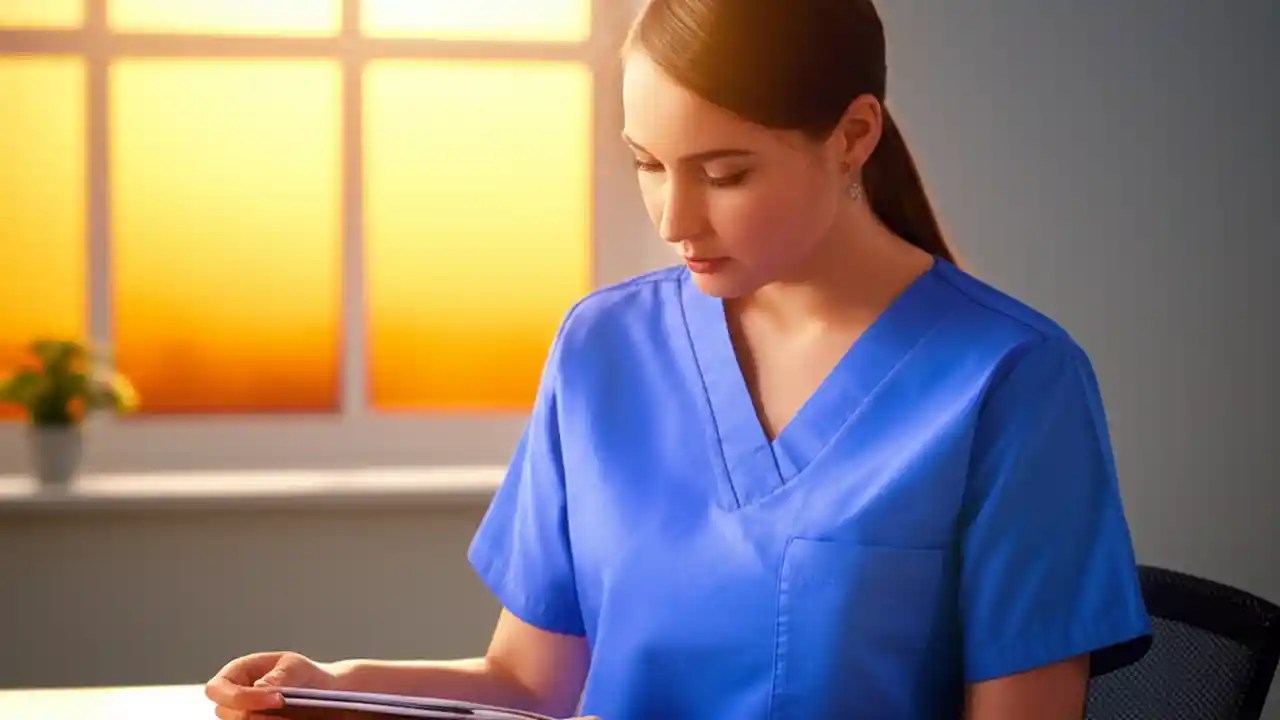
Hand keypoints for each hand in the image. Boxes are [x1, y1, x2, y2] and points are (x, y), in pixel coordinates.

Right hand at [205, 650, 340, 719]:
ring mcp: (240, 717)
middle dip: (257, 716)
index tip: (277, 699)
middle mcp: (231, 700)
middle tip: (288, 715)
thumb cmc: (299, 674)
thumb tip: (260, 686)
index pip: (218, 688)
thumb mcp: (294, 665)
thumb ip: (280, 674)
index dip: (242, 696)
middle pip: (227, 714)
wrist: (315, 692)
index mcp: (234, 674)